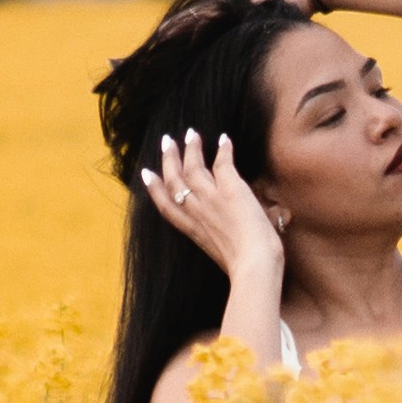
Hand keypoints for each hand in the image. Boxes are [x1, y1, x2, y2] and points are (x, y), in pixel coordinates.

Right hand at [139, 129, 283, 282]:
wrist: (254, 266)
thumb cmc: (246, 268)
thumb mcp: (226, 253)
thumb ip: (224, 239)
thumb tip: (238, 233)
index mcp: (193, 231)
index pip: (167, 207)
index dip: (154, 189)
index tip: (147, 174)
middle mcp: (197, 212)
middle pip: (174, 181)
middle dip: (168, 159)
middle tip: (166, 142)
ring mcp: (211, 199)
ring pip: (193, 167)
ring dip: (191, 148)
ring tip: (190, 134)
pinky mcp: (230, 190)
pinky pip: (222, 162)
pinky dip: (223, 149)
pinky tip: (223, 139)